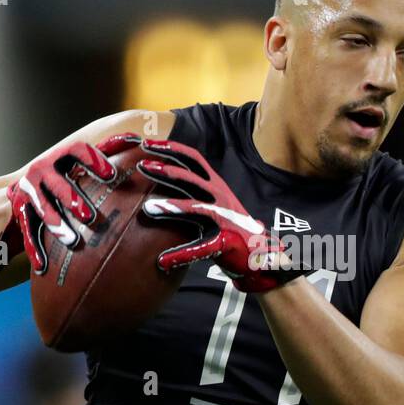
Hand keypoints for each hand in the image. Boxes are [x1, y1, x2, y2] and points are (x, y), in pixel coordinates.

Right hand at [0, 133, 139, 276]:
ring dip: (55, 223)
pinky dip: (34, 248)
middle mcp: (43, 170)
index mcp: (63, 156)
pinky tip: (42, 265)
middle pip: (57, 183)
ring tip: (71, 241)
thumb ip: (108, 150)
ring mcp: (29, 190)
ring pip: (41, 206)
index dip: (94, 160)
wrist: (27, 185)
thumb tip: (138, 139)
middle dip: (73, 199)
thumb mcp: (82, 161)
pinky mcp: (20, 211)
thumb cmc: (67, 173)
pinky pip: (27, 230)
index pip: (77, 150)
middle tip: (90, 217)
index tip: (111, 174)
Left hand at [135, 139, 301, 292]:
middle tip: (142, 164)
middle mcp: (220, 196)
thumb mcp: (210, 201)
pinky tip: (164, 261)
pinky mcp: (226, 242)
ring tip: (148, 208)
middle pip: (191, 176)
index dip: (171, 148)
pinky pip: (203, 248)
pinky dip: (183, 255)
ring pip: (197, 207)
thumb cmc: (228, 225)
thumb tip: (158, 180)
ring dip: (173, 206)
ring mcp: (225, 218)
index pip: (192, 158)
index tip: (147, 143)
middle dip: (167, 168)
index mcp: (215, 184)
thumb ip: (189, 190)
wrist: (261, 251)